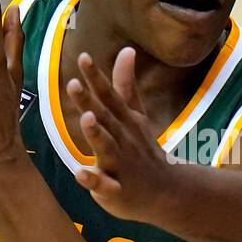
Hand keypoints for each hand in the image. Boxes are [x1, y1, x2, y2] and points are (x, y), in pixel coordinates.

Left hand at [65, 49, 175, 221]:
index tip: (83, 56)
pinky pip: (104, 185)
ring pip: (107, 147)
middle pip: (105, 117)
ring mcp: (121, 164)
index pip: (108, 95)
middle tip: (73, 84)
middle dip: (89, 101)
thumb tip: (127, 49)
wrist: (167, 192)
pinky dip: (94, 180)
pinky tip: (81, 173)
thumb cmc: (144, 150)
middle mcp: (123, 139)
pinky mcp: (116, 189)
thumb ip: (126, 85)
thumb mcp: (136, 116)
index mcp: (125, 121)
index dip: (96, 77)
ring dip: (97, 134)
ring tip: (86, 119)